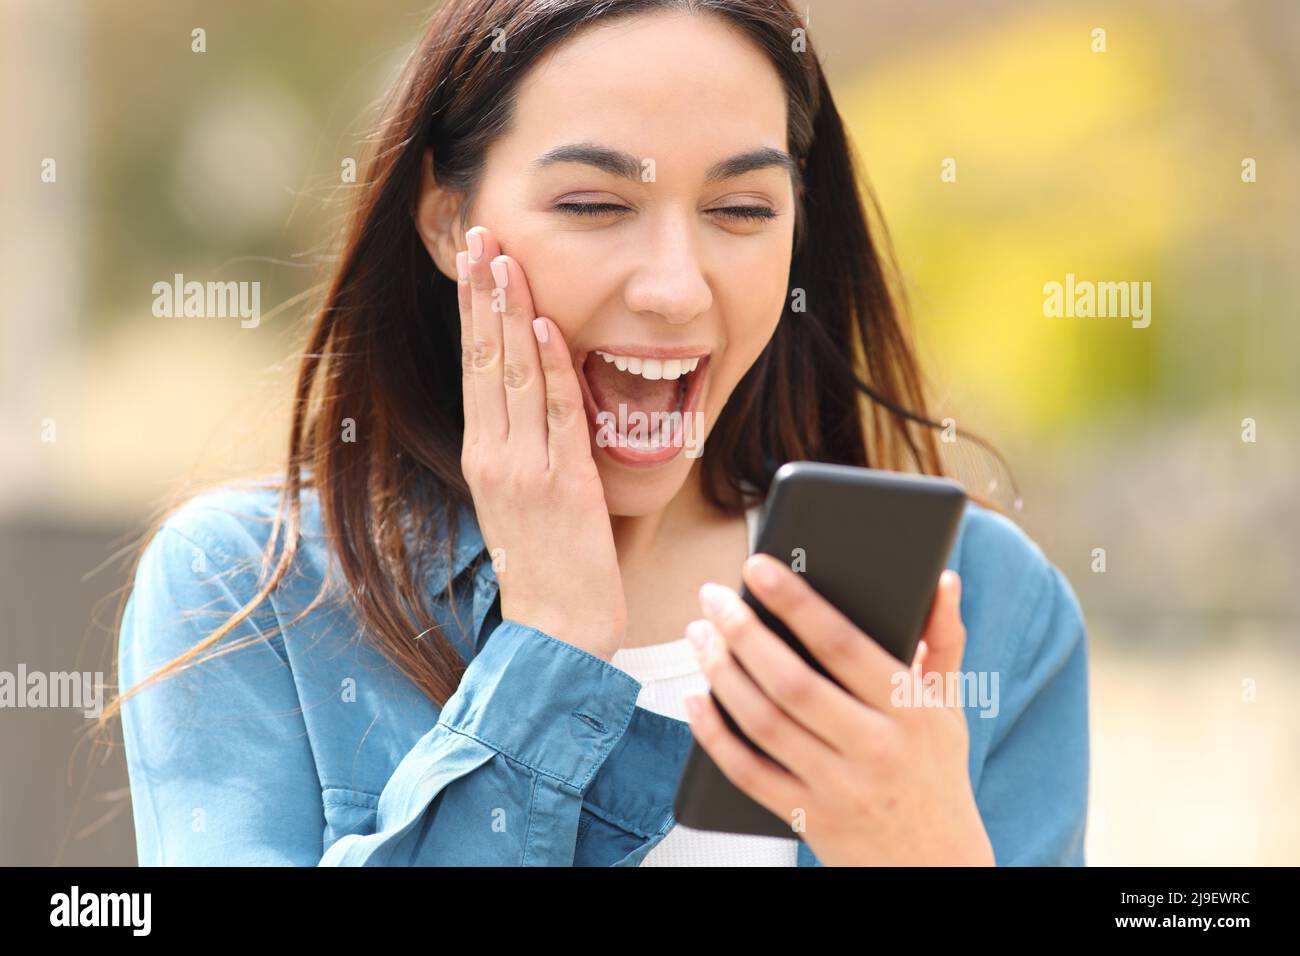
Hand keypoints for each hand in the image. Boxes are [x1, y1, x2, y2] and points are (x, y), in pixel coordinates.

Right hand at [457, 225, 626, 660]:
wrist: (557, 630)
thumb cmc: (546, 566)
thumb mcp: (522, 498)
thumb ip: (525, 446)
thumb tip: (538, 392)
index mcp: (484, 455)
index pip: (476, 366)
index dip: (475, 310)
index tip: (475, 261)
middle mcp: (495, 455)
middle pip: (484, 359)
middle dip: (482, 293)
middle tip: (480, 236)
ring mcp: (525, 468)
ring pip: (513, 376)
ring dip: (511, 314)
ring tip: (505, 260)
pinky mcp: (561, 485)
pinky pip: (554, 416)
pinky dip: (548, 369)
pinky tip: (543, 326)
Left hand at [683, 558, 994, 865]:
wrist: (935, 865)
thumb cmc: (935, 772)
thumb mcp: (948, 707)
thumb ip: (944, 640)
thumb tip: (943, 577)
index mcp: (910, 710)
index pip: (843, 644)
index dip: (795, 602)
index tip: (757, 566)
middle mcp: (875, 748)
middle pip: (792, 682)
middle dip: (743, 633)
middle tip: (712, 597)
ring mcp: (839, 787)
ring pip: (764, 723)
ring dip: (721, 673)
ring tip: (699, 635)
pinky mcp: (808, 818)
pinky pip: (748, 772)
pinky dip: (713, 734)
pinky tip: (695, 698)